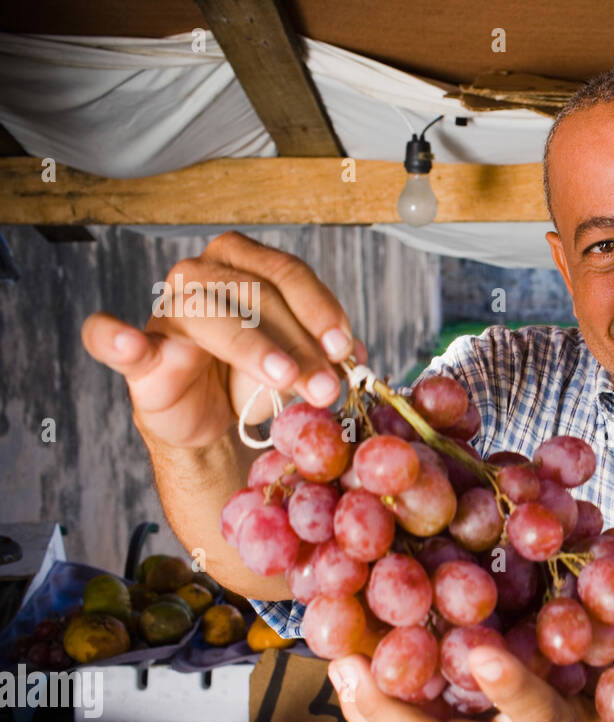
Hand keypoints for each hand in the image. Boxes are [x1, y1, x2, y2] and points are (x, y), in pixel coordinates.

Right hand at [81, 231, 364, 448]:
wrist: (213, 416)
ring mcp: (167, 309)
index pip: (286, 274)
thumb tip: (352, 355)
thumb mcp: (299, 361)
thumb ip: (324, 352)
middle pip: (254, 293)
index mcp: (245, 262)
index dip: (319, 309)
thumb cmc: (254, 375)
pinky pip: (111, 337)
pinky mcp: (138, 350)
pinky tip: (132, 345)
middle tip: (327, 385)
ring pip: (208, 312)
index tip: (344, 348)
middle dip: (298, 342)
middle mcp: (203, 274)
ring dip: (251, 346)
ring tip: (283, 377)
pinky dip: (116, 337)